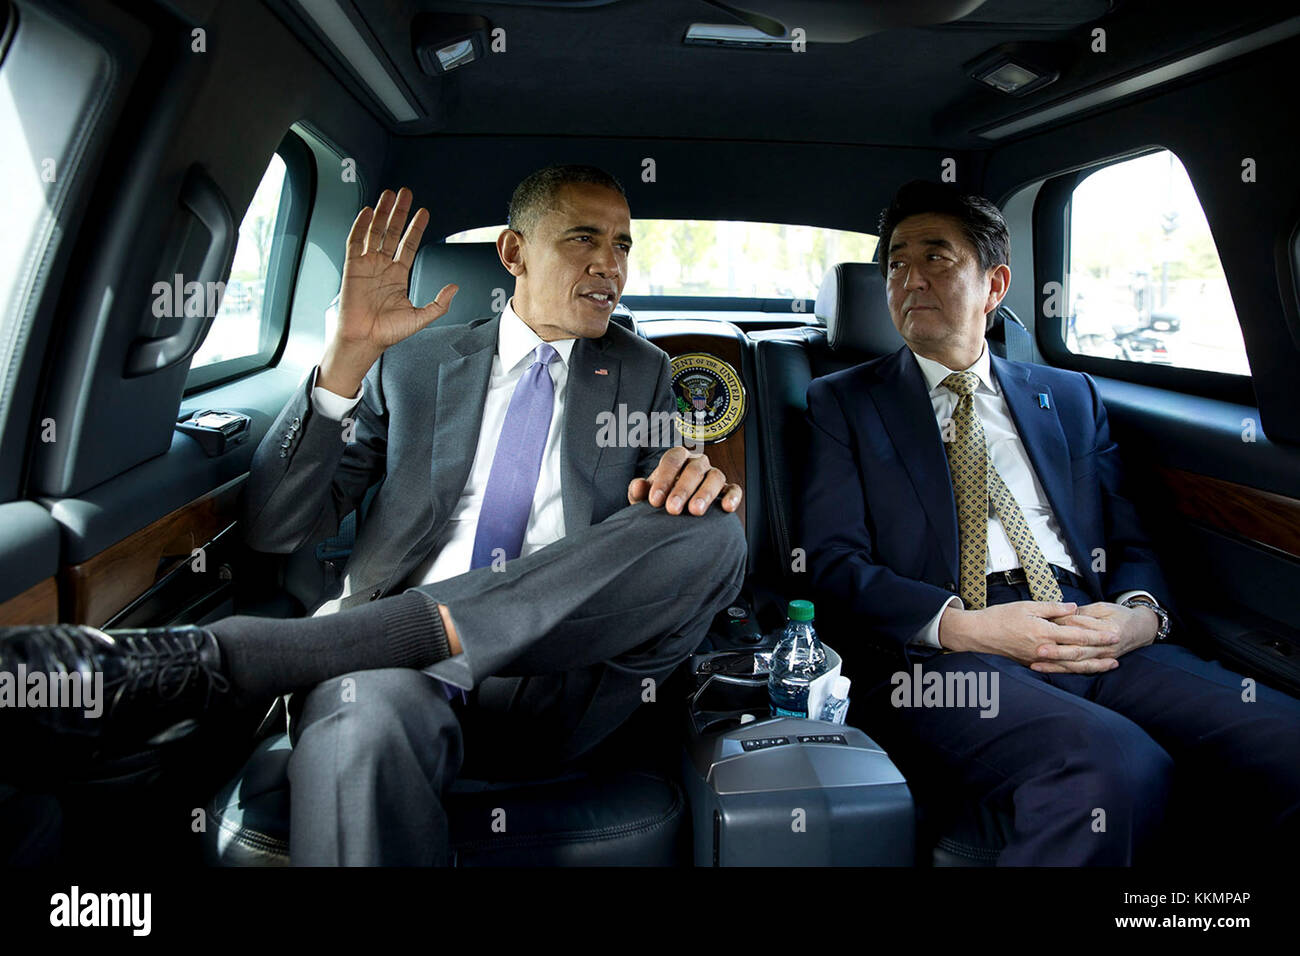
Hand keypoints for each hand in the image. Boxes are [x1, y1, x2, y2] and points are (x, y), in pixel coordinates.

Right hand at [320, 187, 458, 394]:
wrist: (365, 340)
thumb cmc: (388, 332)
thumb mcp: (420, 317)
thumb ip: (438, 303)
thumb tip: (454, 287)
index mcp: (398, 276)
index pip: (408, 245)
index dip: (416, 228)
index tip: (424, 212)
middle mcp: (382, 267)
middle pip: (392, 232)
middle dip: (399, 213)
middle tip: (406, 193)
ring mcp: (367, 265)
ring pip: (375, 232)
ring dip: (382, 213)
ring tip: (389, 195)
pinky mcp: (352, 267)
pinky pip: (355, 242)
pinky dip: (361, 226)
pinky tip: (369, 211)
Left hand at [627, 446, 741, 514]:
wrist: (674, 511)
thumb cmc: (660, 500)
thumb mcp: (646, 496)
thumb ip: (639, 491)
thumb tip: (638, 486)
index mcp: (677, 457)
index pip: (672, 460)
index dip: (664, 479)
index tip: (655, 500)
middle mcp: (697, 463)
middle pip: (693, 470)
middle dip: (683, 489)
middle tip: (672, 509)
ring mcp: (713, 474)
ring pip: (715, 477)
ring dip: (705, 493)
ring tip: (695, 511)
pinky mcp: (727, 489)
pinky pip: (734, 489)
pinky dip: (732, 497)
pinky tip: (726, 508)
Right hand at [938, 600, 1122, 672]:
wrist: (977, 635)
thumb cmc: (1000, 617)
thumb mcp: (1026, 606)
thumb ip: (1052, 608)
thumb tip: (1073, 608)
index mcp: (1043, 632)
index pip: (1077, 635)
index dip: (1097, 635)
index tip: (1113, 634)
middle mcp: (1044, 649)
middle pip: (1078, 652)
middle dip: (1100, 651)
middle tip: (1118, 649)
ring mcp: (1039, 660)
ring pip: (1071, 665)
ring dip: (1092, 665)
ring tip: (1109, 664)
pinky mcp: (1033, 665)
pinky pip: (1059, 670)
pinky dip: (1075, 670)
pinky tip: (1084, 669)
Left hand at [1032, 602, 1156, 672]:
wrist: (1141, 629)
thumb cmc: (1120, 615)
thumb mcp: (1103, 607)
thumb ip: (1083, 612)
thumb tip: (1062, 613)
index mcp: (1108, 629)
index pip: (1080, 628)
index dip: (1061, 626)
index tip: (1043, 624)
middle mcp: (1106, 647)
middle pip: (1078, 650)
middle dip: (1057, 652)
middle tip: (1038, 650)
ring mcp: (1103, 658)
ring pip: (1076, 664)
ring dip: (1056, 665)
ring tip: (1036, 664)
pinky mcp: (1099, 663)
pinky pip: (1078, 669)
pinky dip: (1061, 671)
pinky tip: (1045, 669)